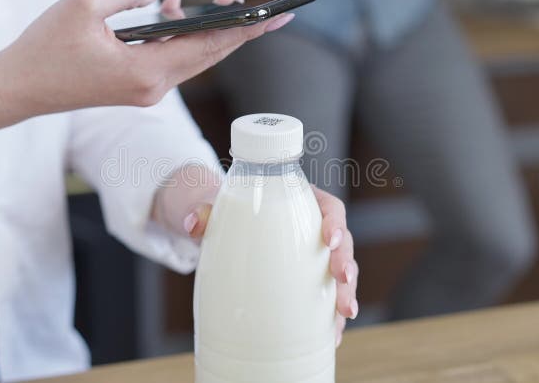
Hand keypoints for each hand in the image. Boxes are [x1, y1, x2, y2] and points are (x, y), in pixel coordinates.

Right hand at [0, 0, 293, 117]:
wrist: (19, 88)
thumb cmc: (44, 49)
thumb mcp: (83, 4)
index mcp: (145, 72)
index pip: (208, 47)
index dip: (243, 29)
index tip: (274, 17)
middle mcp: (153, 87)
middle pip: (209, 56)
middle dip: (241, 31)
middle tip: (272, 10)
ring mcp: (146, 90)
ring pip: (193, 58)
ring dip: (211, 30)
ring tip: (231, 2)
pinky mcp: (136, 86)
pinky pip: (171, 58)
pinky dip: (181, 34)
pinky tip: (174, 7)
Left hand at [185, 185, 358, 347]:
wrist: (221, 229)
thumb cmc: (226, 212)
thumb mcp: (215, 209)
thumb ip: (204, 212)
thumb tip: (193, 223)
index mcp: (300, 203)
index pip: (328, 207)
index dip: (335, 223)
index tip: (330, 239)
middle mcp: (313, 229)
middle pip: (341, 244)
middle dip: (346, 264)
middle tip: (342, 281)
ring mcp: (312, 257)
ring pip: (338, 273)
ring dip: (345, 294)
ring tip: (344, 314)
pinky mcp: (306, 281)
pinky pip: (325, 297)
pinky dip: (330, 316)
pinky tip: (331, 335)